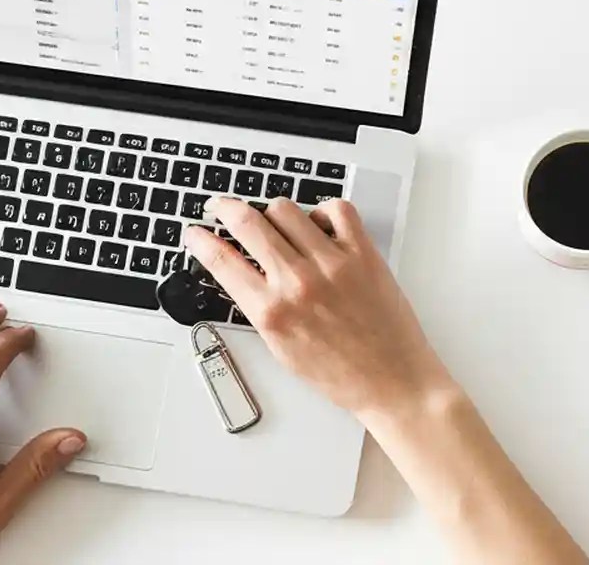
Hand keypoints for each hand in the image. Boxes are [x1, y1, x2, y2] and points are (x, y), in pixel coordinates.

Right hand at [185, 197, 453, 416]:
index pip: (221, 260)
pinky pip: (336, 209)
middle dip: (226, 208)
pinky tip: (319, 225)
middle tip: (222, 208)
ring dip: (273, 212)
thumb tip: (240, 275)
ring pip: (285, 209)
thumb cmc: (341, 373)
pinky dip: (322, 210)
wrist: (392, 381)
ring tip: (276, 223)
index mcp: (271, 312)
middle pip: (247, 221)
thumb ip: (259, 308)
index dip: (200, 240)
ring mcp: (331, 263)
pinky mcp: (363, 254)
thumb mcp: (281, 349)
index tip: (195, 233)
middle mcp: (297, 282)